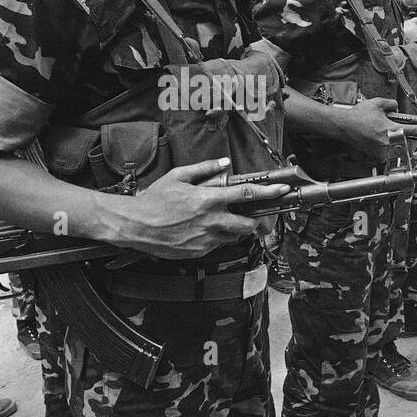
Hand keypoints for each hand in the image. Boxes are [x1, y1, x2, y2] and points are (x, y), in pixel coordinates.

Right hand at [121, 159, 290, 259]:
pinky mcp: (199, 252)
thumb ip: (204, 169)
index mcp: (208, 200)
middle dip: (255, 222)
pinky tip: (202, 230)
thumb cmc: (154, 201)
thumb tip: (223, 164)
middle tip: (254, 217)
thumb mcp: (178, 177)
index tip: (280, 190)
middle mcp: (211, 221)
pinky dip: (216, 237)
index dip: (267, 192)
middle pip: (248, 225)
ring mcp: (206, 239)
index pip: (246, 195)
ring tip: (220, 221)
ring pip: (233, 237)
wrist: (135, 226)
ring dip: (234, 230)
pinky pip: (216, 245)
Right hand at [336, 97, 399, 159]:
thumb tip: (395, 107)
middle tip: (388, 125)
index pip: (414, 130)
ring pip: (395, 144)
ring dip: (391, 137)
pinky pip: (385, 149)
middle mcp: (387, 142)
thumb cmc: (358, 116)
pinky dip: (383, 142)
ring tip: (377, 129)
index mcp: (391, 129)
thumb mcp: (377, 103)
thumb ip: (391, 104)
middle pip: (405, 139)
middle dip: (401, 131)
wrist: (344, 125)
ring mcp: (381, 150)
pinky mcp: (375, 155)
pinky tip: (373, 135)